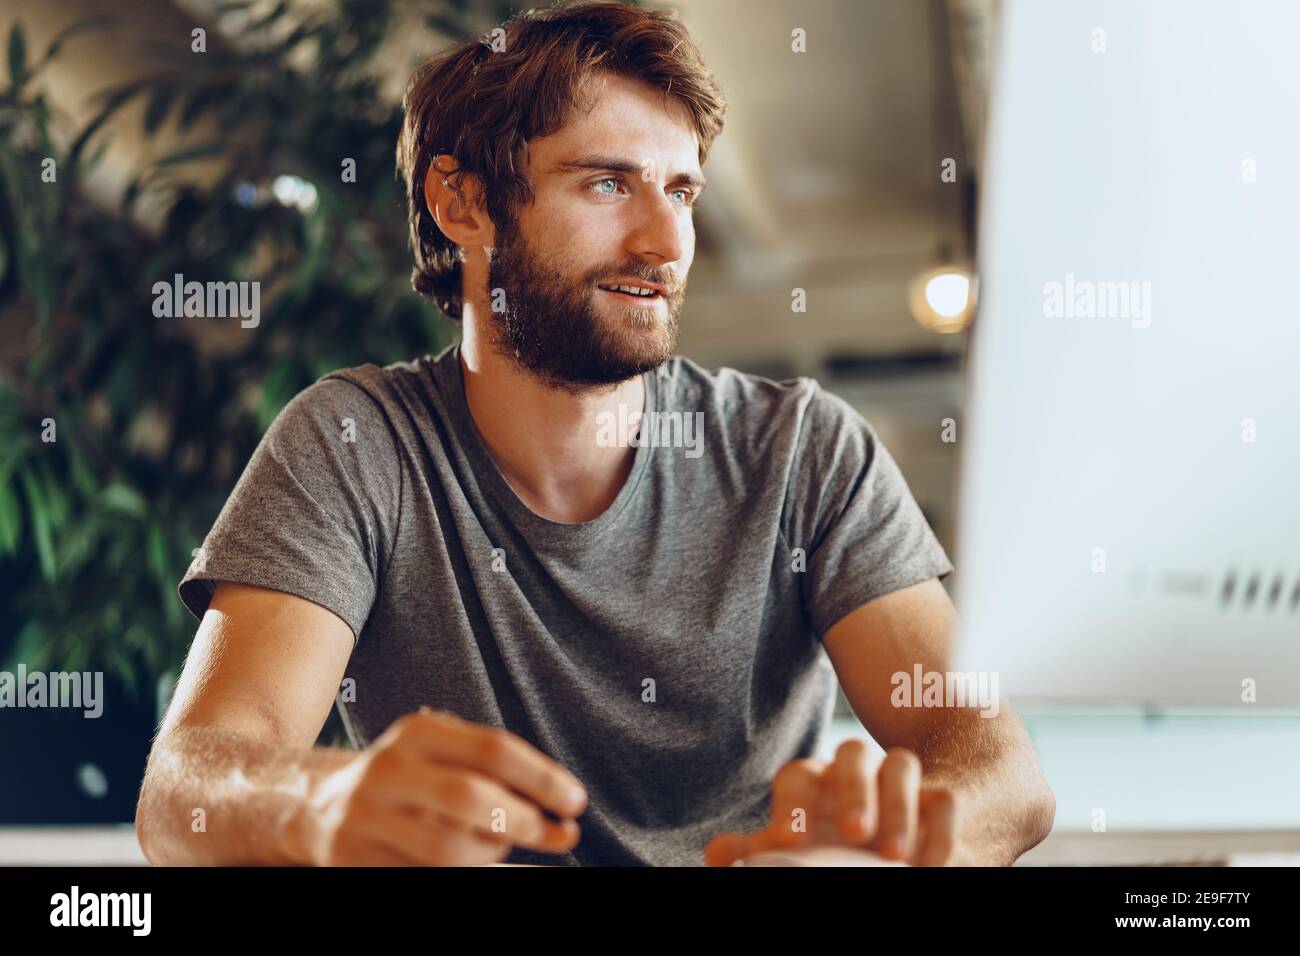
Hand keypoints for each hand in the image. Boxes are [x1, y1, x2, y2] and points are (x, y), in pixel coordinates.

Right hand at [295, 707, 587, 864]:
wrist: (320, 806)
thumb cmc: (410, 778)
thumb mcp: (443, 753)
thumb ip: (497, 770)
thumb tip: (565, 807)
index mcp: (418, 732)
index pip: (492, 749)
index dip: (542, 777)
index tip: (577, 801)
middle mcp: (388, 770)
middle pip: (469, 797)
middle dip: (524, 820)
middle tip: (560, 833)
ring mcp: (366, 818)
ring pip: (448, 849)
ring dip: (492, 855)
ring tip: (502, 847)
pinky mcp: (355, 861)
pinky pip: (425, 878)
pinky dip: (474, 880)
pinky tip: (503, 875)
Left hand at [705, 741, 957, 866]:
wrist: (887, 852)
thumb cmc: (828, 849)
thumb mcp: (796, 850)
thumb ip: (758, 852)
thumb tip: (718, 854)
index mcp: (814, 784)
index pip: (798, 775)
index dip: (792, 803)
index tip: (789, 840)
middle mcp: (855, 774)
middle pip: (852, 754)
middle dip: (854, 791)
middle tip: (853, 834)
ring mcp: (898, 783)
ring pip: (901, 764)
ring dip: (899, 806)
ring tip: (895, 855)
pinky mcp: (938, 802)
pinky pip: (943, 798)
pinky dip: (940, 829)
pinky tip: (932, 863)